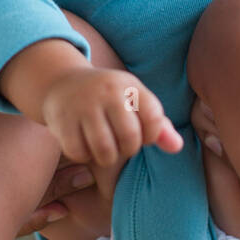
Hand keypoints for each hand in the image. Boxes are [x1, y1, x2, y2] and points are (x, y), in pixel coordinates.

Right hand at [40, 68, 183, 167]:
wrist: (63, 82)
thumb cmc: (108, 98)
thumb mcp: (134, 102)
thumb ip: (159, 125)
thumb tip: (177, 147)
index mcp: (130, 86)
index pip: (154, 119)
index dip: (151, 135)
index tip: (141, 133)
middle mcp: (107, 93)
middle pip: (130, 138)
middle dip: (128, 149)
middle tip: (121, 143)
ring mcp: (83, 106)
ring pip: (104, 150)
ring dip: (106, 157)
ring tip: (104, 147)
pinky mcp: (62, 120)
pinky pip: (79, 152)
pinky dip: (84, 155)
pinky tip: (84, 144)